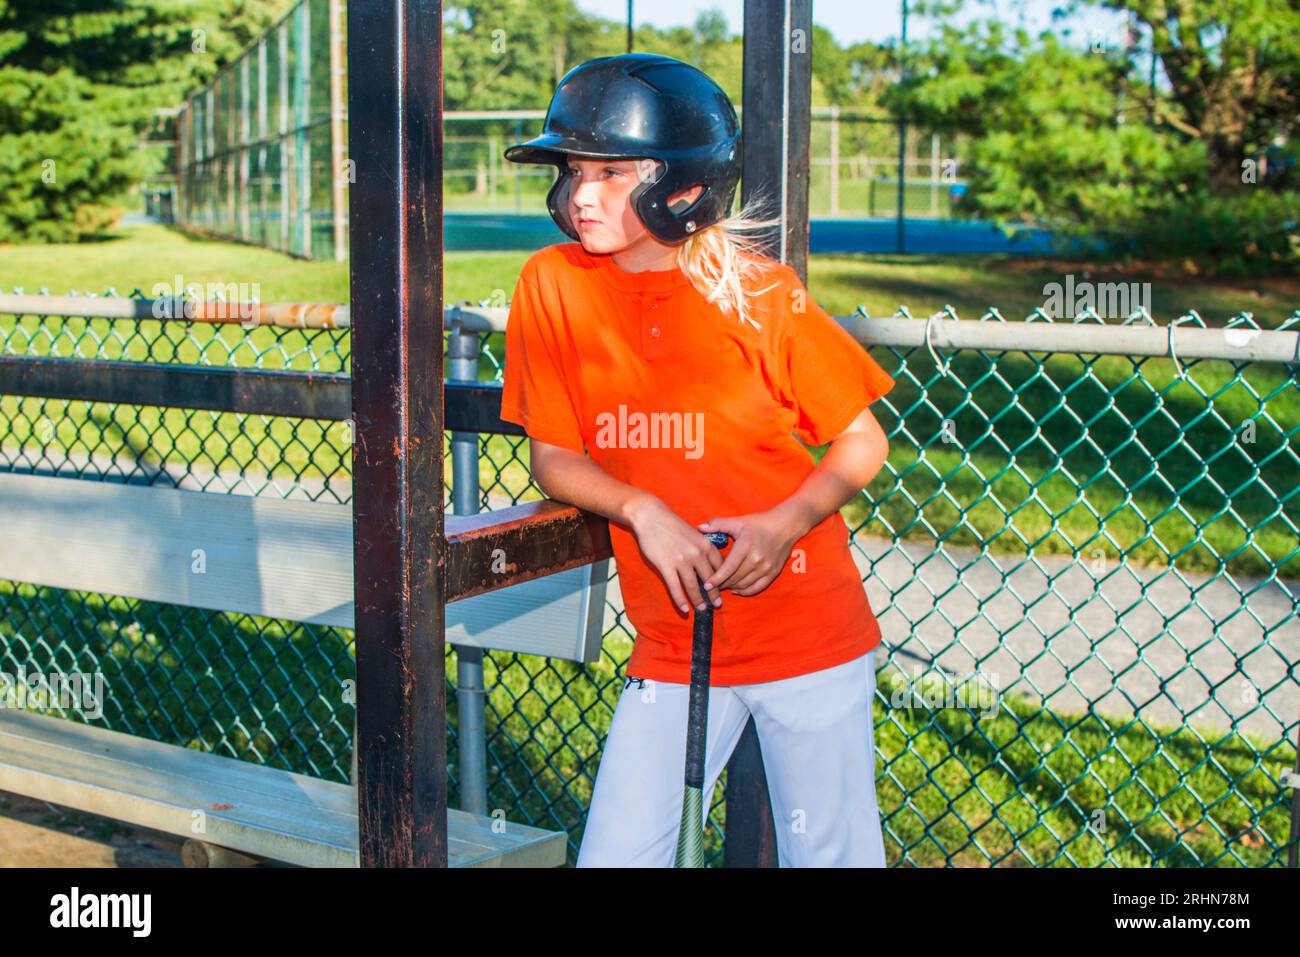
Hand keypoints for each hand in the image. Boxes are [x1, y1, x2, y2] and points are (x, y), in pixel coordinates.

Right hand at [626, 496, 726, 615]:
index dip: (723, 580)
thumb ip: (703, 548)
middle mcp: (696, 554)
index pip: (720, 567)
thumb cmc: (672, 525)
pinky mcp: (666, 566)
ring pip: (693, 586)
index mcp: (706, 545)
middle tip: (717, 605)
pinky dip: (680, 600)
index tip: (725, 589)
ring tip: (702, 609)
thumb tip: (709, 566)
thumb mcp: (695, 533)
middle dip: (714, 594)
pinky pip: (675, 587)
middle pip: (710, 579)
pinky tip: (684, 609)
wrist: (651, 516)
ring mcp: (681, 560)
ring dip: (698, 600)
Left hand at [696, 509, 803, 596]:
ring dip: (731, 587)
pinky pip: (757, 588)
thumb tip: (700, 527)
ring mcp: (766, 567)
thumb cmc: (759, 523)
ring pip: (744, 584)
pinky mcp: (773, 573)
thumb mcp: (738, 521)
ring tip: (721, 586)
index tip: (706, 585)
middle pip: (735, 578)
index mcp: (746, 545)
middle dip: (721, 584)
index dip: (717, 578)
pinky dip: (745, 591)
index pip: (729, 567)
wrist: (785, 526)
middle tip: (710, 586)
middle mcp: (757, 559)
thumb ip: (718, 524)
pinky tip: (736, 589)